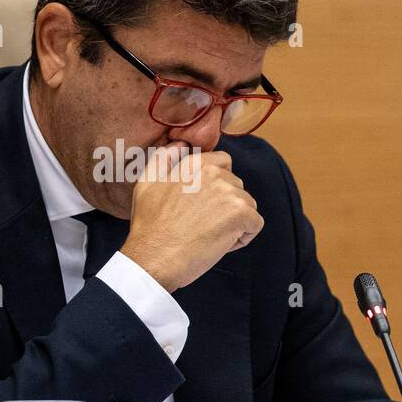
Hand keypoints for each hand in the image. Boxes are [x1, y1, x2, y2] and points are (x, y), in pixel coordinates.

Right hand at [120, 144, 263, 292]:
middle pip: (237, 186)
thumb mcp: (146, 182)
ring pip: (248, 206)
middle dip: (225, 206)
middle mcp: (214, 173)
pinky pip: (254, 224)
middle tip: (200, 224)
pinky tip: (219, 244)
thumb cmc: (149, 225)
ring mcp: (230, 193)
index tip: (202, 204)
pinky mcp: (240, 215)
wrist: (153, 257)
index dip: (218, 185)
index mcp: (194, 164)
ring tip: (208, 235)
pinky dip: (242, 237)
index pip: (224, 162)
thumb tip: (180, 144)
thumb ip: (164, 158)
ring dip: (234, 222)